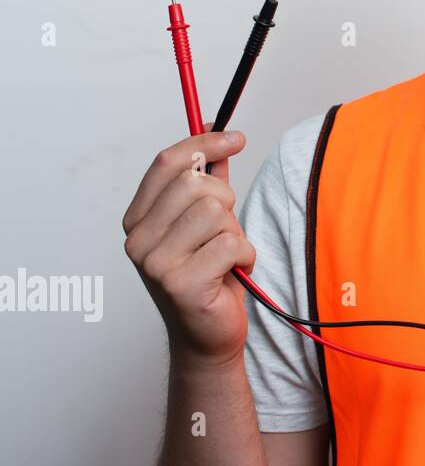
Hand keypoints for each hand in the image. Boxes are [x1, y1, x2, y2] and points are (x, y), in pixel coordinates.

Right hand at [121, 123, 254, 370]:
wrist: (207, 335)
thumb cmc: (209, 274)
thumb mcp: (207, 219)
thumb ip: (209, 177)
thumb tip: (215, 130)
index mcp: (139, 218)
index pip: (167, 163)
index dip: (204, 142)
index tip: (235, 137)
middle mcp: (138, 239)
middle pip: (194, 183)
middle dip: (225, 200)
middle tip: (226, 228)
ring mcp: (155, 262)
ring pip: (214, 212)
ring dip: (235, 232)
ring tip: (226, 255)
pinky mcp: (180, 283)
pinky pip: (231, 243)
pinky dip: (245, 255)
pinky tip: (233, 272)